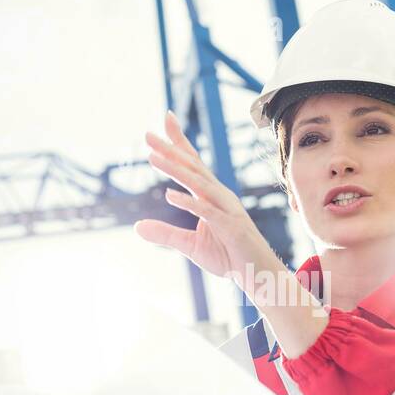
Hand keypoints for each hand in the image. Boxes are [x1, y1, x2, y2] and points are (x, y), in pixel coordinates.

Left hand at [135, 110, 274, 286]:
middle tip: (147, 134)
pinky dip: (188, 203)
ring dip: (176, 169)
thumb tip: (137, 227)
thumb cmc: (228, 256)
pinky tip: (169, 196)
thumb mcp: (190, 246)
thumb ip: (165, 234)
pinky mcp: (230, 227)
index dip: (178, 142)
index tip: (165, 119)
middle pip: (193, 167)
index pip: (193, 163)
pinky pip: (206, 211)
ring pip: (198, 184)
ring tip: (153, 157)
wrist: (258, 275)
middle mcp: (220, 196)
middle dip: (170, 149)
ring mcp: (226, 209)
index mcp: (211, 195)